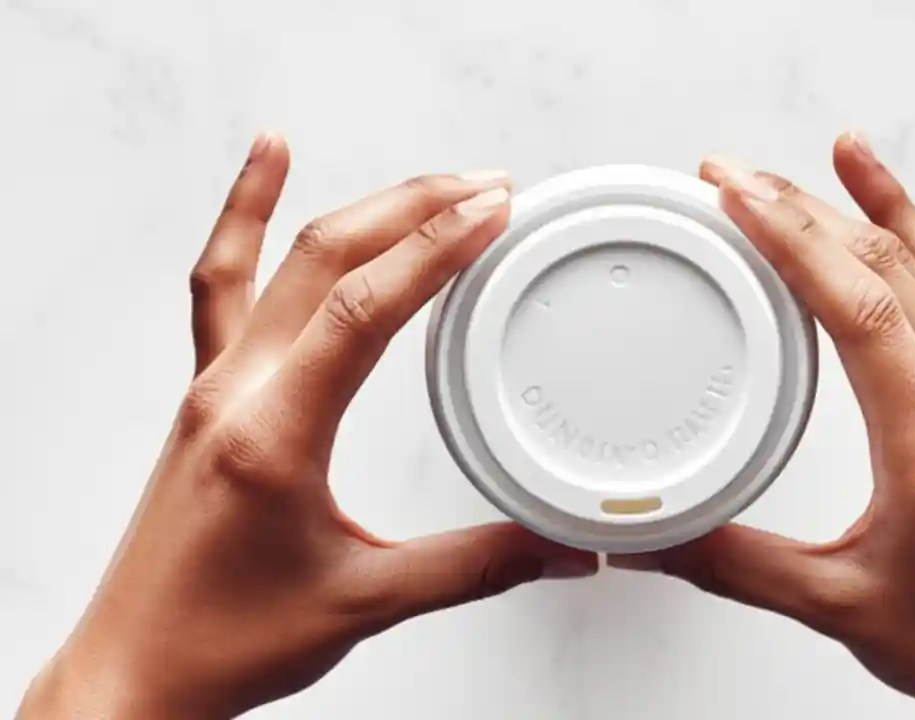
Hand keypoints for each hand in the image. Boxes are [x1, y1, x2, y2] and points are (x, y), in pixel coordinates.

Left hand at [20, 135, 597, 718]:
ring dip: (358, 209)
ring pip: (280, 261)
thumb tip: (556, 548)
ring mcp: (213, 386)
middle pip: (326, 262)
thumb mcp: (364, 603)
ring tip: (421, 178)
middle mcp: (235, 393)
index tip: (491, 210)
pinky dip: (243, 217)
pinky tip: (267, 168)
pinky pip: (220, 284)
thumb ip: (473, 567)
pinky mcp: (208, 395)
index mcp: (274, 435)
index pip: (362, 311)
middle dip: (414, 210)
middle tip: (487, 187)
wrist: (136, 672)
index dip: (434, 250)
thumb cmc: (225, 641)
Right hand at [609, 134, 914, 718]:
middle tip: (732, 173)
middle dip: (803, 208)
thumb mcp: (837, 604)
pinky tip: (883, 216)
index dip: (794, 239)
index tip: (737, 193)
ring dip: (859, 210)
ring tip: (807, 162)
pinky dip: (911, 240)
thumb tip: (658, 539)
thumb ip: (734, 564)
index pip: (863, 310)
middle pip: (889, 269)